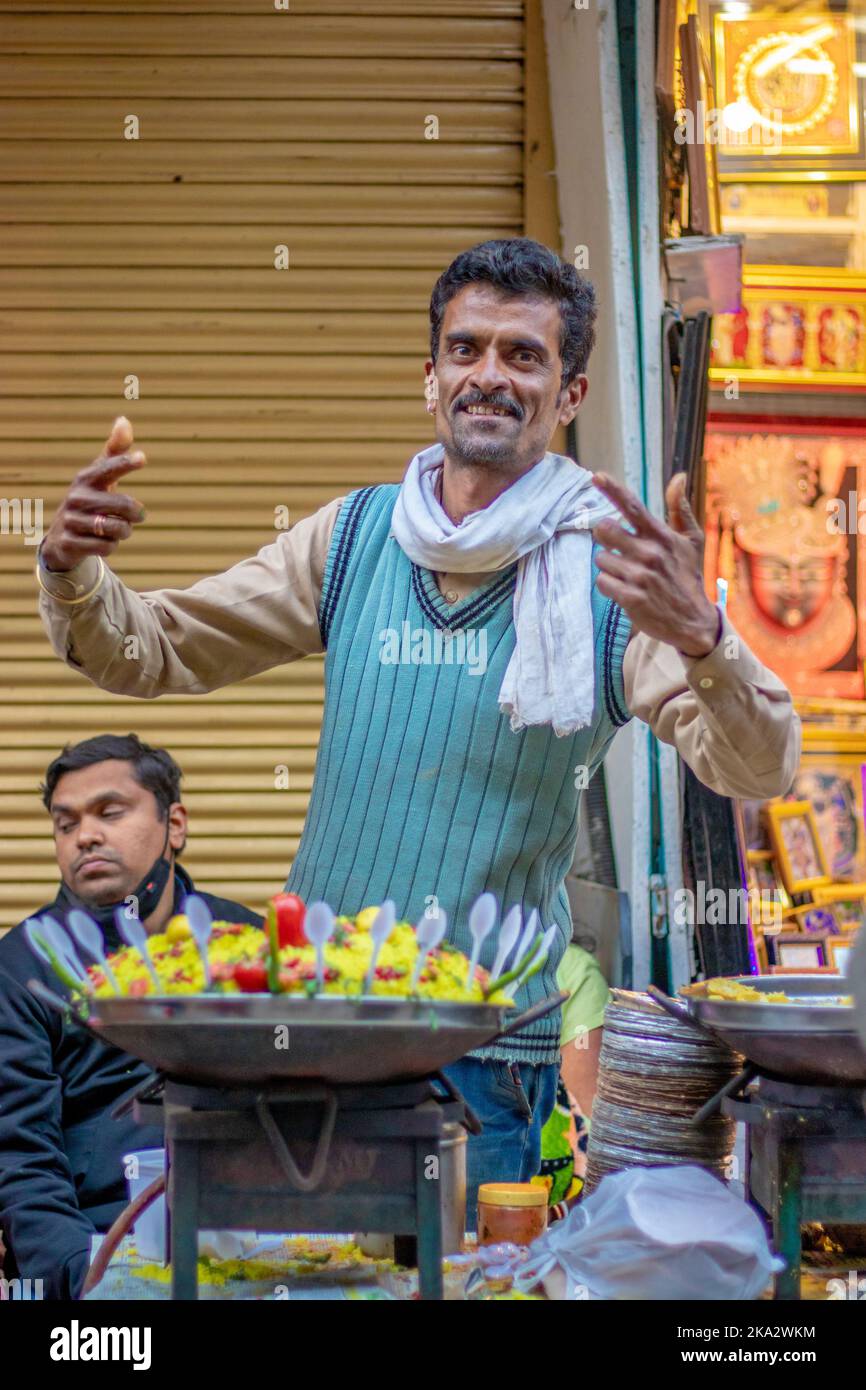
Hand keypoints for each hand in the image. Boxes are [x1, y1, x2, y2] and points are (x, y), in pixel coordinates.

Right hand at [40, 417, 146, 571]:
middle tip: (137, 515)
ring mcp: (70, 520)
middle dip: (136, 514)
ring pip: (117, 529)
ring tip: (116, 529)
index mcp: (85, 478)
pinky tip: (100, 542)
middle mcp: (76, 497)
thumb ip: (114, 451)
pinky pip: (106, 547)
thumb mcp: (100, 477)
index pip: (108, 468)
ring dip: (123, 532)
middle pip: (124, 506)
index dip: (125, 463)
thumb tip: (124, 420)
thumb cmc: (90, 501)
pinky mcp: (69, 543)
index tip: (143, 458)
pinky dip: (111, 546)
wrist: (62, 538)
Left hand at [591, 471, 719, 658]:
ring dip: (610, 566)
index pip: (633, 507)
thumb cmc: (688, 576)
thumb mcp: (692, 541)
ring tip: (629, 575)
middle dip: (605, 538)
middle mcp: (651, 553)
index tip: (596, 476)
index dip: (613, 489)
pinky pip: (602, 582)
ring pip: (601, 559)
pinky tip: (625, 589)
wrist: (693, 621)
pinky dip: (609, 585)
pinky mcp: (631, 598)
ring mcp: (640, 576)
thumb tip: (678, 477)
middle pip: (605, 530)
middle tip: (618, 548)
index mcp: (663, 536)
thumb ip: (681, 509)